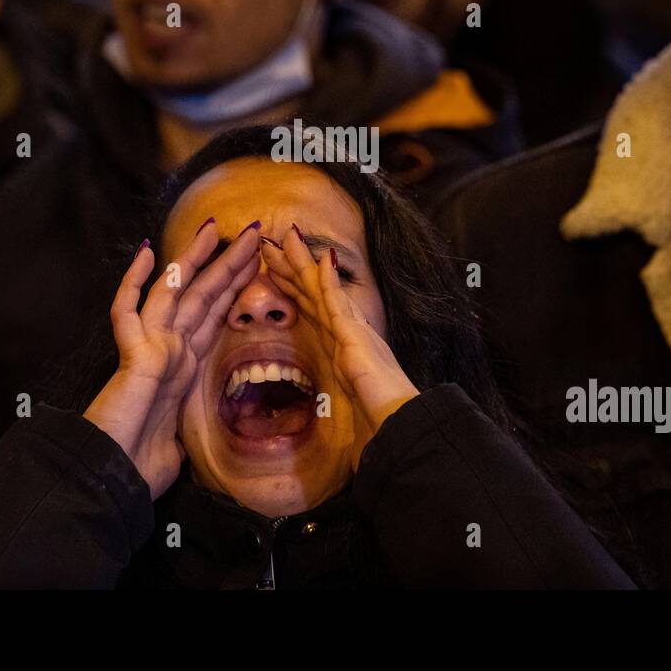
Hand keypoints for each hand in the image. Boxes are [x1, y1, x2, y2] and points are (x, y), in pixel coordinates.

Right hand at [84, 219, 261, 498]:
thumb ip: (183, 434)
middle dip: (229, 263)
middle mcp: (168, 351)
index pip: (214, 317)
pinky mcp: (131, 354)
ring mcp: (149, 349)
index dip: (234, 288)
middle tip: (257, 233)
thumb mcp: (178, 448)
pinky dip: (135, 282)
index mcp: (182, 368)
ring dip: (196, 258)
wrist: (114, 481)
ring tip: (219, 228)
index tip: (256, 263)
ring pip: (174, 291)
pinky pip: (128, 310)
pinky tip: (148, 252)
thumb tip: (185, 445)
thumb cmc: (140, 466)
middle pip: (203, 295)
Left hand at [263, 225, 417, 466]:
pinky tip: (321, 257)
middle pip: (312, 293)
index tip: (278, 271)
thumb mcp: (347, 416)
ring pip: (320, 289)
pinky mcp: (353, 336)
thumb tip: (334, 433)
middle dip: (290, 267)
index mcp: (342, 349)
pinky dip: (328, 279)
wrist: (398, 428)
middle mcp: (346, 334)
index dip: (295, 289)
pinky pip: (336, 302)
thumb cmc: (379, 427)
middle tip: (271, 243)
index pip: (311, 311)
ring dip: (302, 262)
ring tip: (286, 236)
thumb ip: (339, 411)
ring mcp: (351, 332)